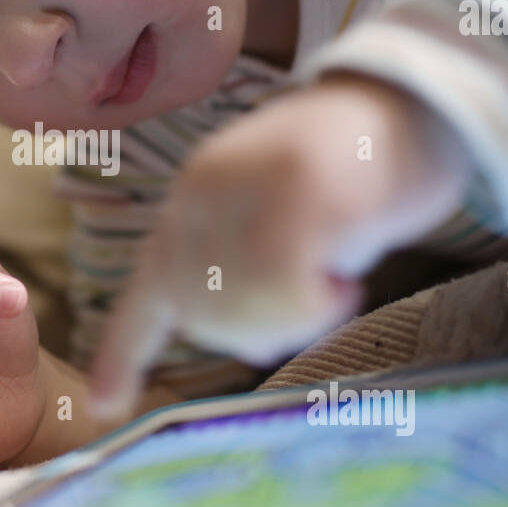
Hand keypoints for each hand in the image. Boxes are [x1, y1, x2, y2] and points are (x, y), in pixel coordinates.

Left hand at [86, 74, 470, 419]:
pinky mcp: (298, 190)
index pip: (146, 292)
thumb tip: (251, 342)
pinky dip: (323, 303)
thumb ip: (247, 270)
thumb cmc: (349, 172)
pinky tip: (348, 274)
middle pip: (205, 319)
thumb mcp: (277, 219)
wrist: (402, 99)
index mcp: (191, 204)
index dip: (123, 355)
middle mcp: (203, 194)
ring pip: (243, 312)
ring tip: (336, 272)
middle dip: (259, 331)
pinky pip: (289, 290)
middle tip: (318, 293)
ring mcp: (247, 190)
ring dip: (297, 317)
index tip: (105, 406)